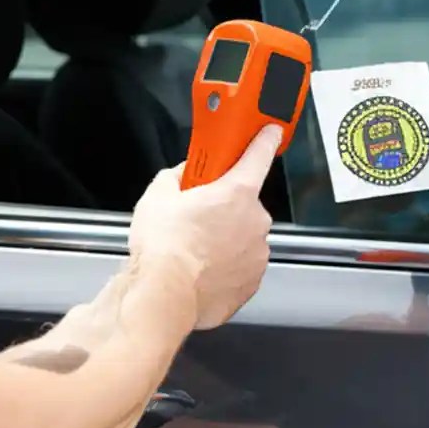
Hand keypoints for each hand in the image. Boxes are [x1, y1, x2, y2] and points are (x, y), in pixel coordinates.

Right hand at [129, 125, 281, 328]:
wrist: (164, 295)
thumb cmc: (163, 247)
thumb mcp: (158, 196)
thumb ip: (175, 178)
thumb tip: (180, 176)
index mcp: (237, 192)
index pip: (259, 155)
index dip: (264, 140)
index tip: (270, 132)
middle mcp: (255, 221)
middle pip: (245, 204)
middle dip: (225, 208)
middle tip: (198, 216)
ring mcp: (257, 253)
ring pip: (243, 237)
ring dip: (226, 239)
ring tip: (195, 250)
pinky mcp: (252, 282)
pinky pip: (242, 266)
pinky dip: (226, 267)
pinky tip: (202, 270)